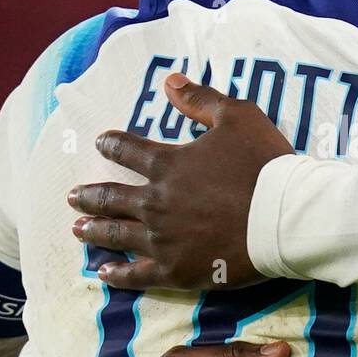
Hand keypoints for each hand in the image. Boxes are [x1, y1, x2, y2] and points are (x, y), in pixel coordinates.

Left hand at [68, 73, 291, 291]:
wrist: (285, 216)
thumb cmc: (263, 164)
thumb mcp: (237, 116)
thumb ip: (200, 100)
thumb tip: (169, 81)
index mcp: (168, 164)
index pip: (128, 150)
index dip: (112, 144)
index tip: (100, 143)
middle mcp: (156, 202)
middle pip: (112, 197)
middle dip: (90, 195)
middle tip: (73, 196)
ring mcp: (163, 239)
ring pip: (117, 234)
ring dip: (94, 230)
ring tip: (77, 229)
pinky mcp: (176, 271)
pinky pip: (138, 275)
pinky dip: (118, 274)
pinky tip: (104, 272)